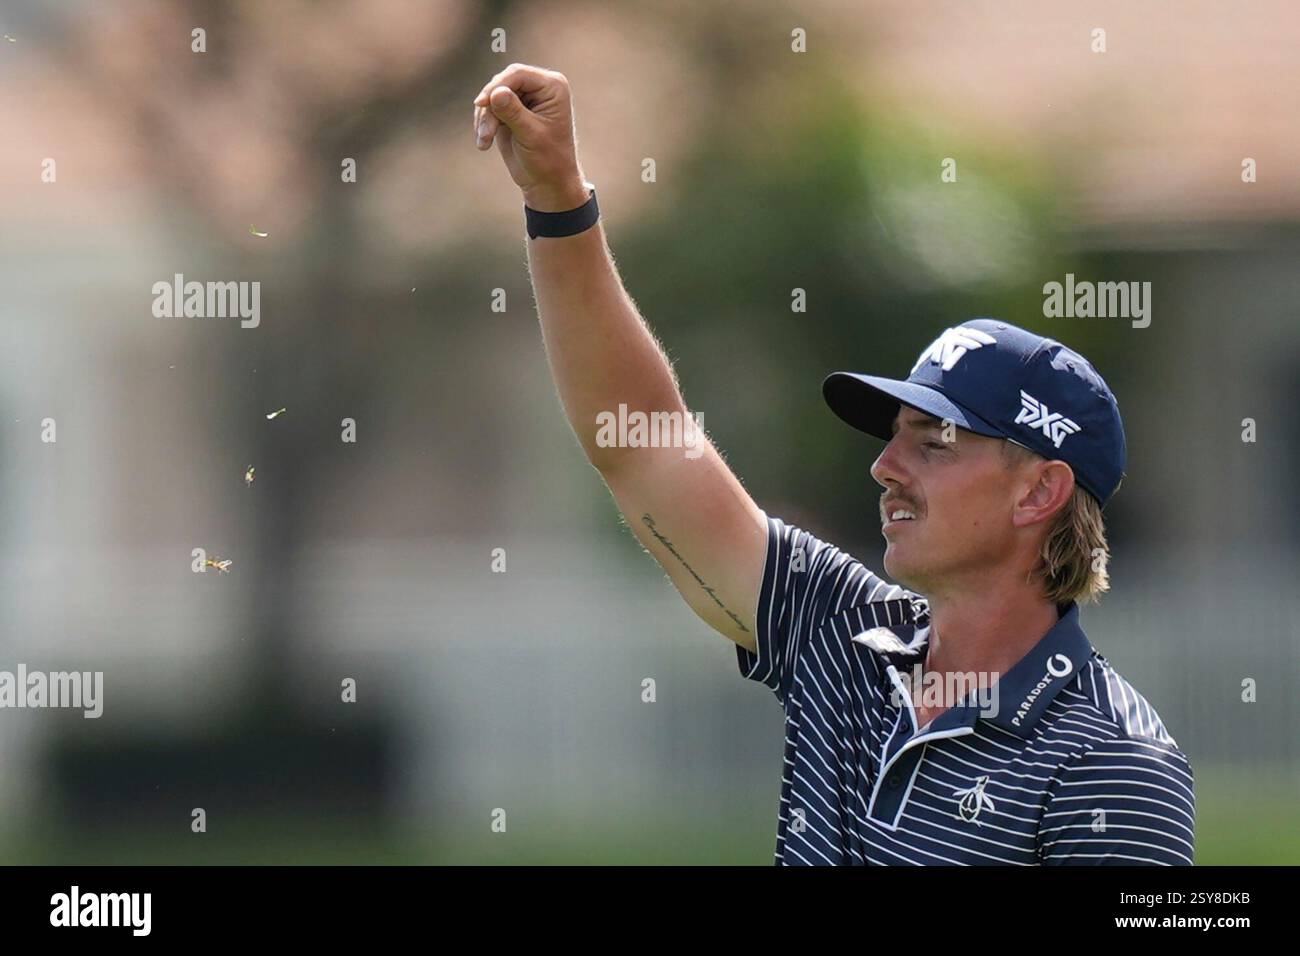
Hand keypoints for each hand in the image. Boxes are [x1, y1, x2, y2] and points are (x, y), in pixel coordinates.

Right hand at [473, 63, 588, 211]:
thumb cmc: (548, 160)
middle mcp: (538, 87)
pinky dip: (484, 123)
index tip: (481, 103)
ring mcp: (524, 97)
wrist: (547, 182)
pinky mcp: (510, 109)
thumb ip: (513, 112)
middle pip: (502, 82)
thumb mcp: (531, 136)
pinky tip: (484, 142)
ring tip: (484, 142)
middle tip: (485, 134)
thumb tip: (496, 92)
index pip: (518, 74)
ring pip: (492, 96)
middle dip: (489, 107)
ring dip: (485, 118)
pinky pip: (489, 107)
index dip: (497, 86)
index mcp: (552, 87)